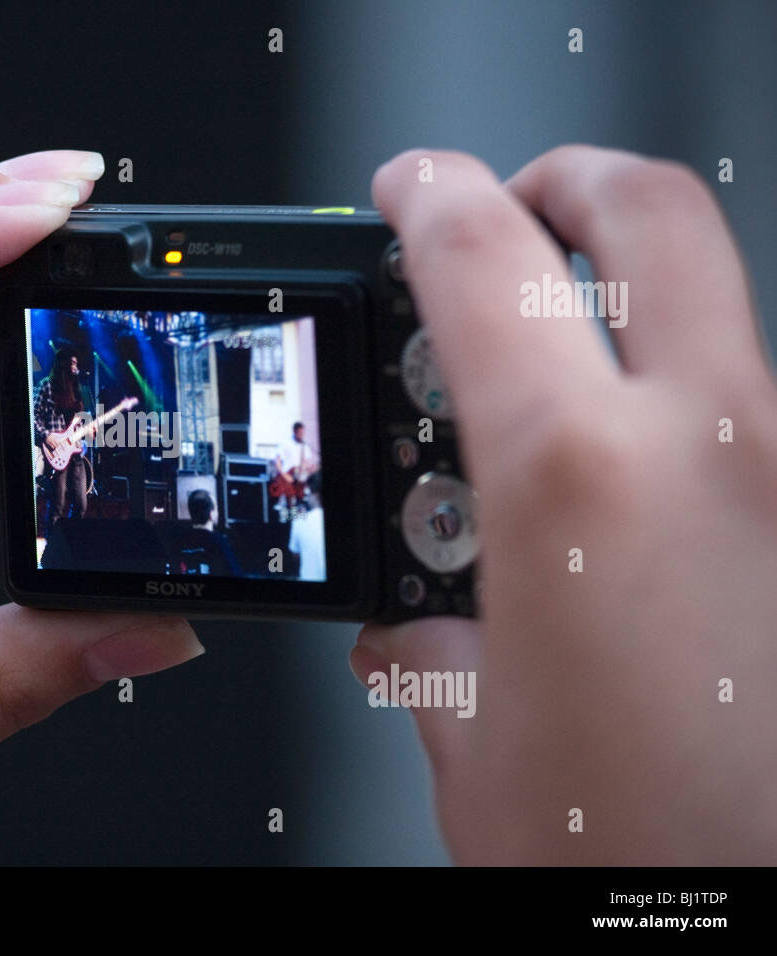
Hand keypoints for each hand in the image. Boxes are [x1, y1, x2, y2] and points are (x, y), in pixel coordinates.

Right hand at [353, 145, 776, 863]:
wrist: (768, 920)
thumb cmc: (642, 861)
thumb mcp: (472, 742)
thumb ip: (427, 648)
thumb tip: (412, 628)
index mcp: (580, 480)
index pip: (483, 255)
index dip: (427, 196)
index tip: (406, 188)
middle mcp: (716, 448)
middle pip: (650, 211)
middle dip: (565, 183)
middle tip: (510, 212)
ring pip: (720, 307)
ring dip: (634, 297)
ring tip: (561, 360)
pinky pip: (757, 415)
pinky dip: (689, 406)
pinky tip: (639, 489)